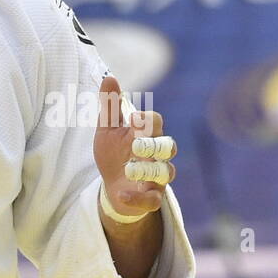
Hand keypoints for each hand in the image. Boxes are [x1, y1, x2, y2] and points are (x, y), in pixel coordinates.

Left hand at [93, 74, 176, 220]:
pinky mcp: (151, 198)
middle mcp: (158, 155)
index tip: (131, 119)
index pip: (156, 122)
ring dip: (147, 170)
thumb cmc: (114, 154)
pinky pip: (153, 200)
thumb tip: (109, 77)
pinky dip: (138, 198)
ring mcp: (157, 177)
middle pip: (169, 146)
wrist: (112, 186)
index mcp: (148, 135)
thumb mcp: (107, 130)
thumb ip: (110, 107)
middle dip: (154, 144)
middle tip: (135, 145)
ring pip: (167, 172)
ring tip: (128, 170)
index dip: (147, 120)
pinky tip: (123, 193)